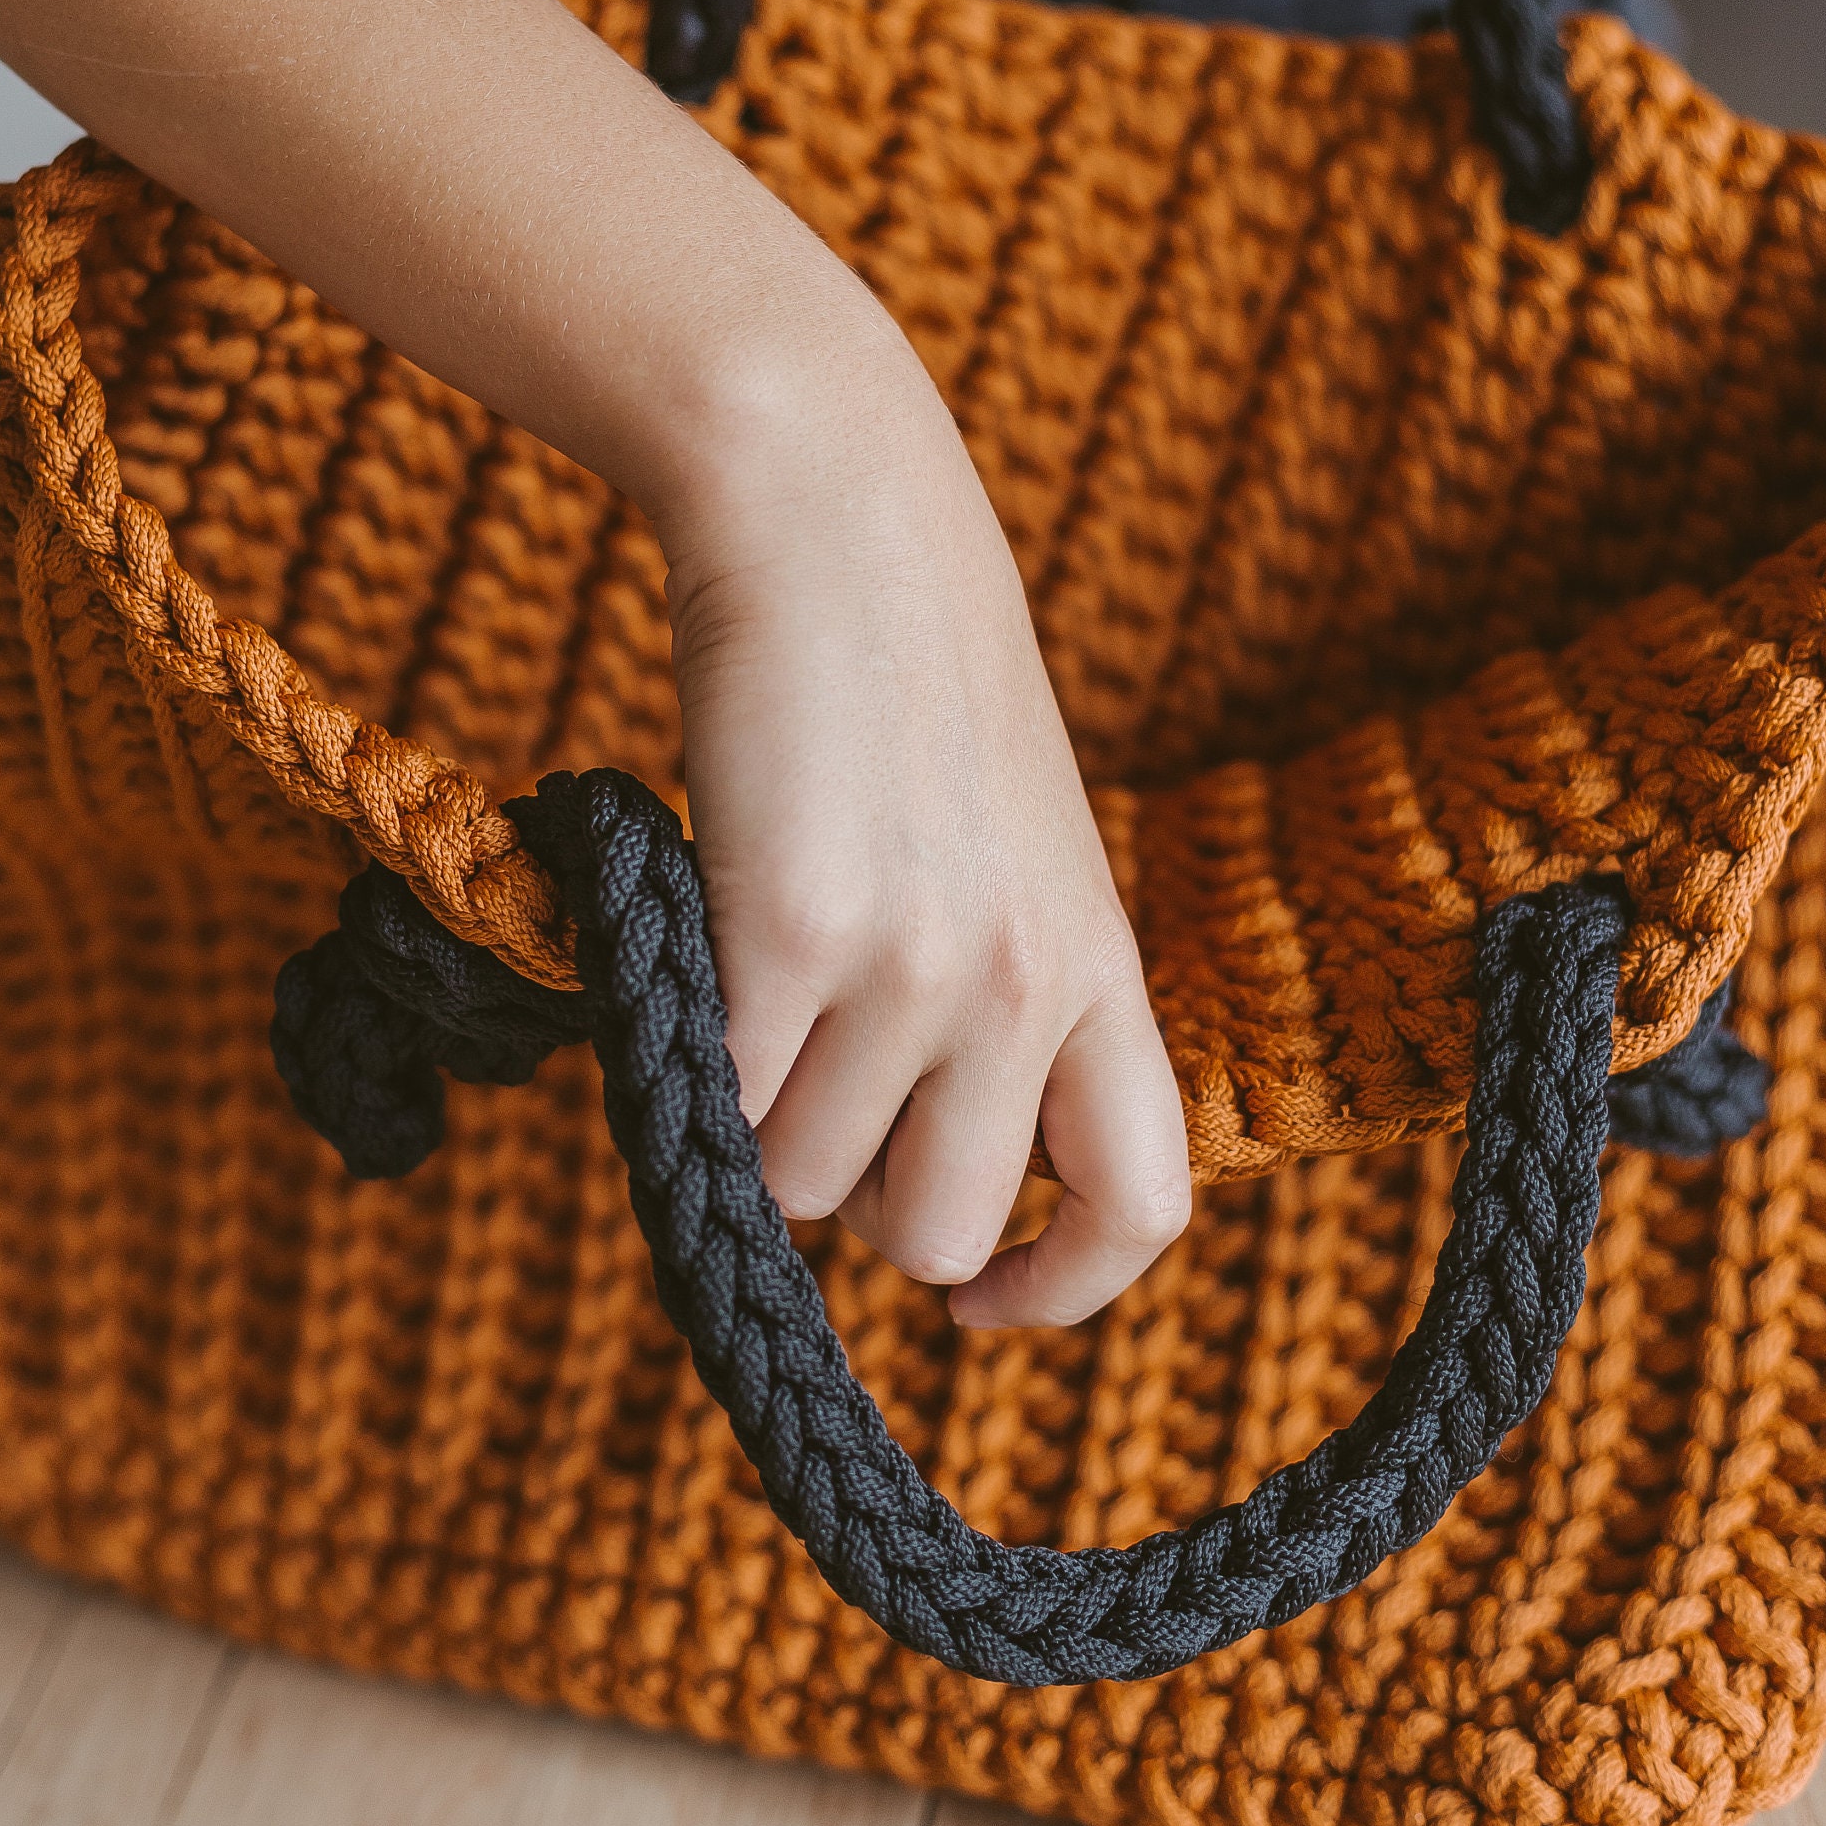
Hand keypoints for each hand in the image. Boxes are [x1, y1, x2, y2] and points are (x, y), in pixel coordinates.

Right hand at [660, 366, 1188, 1328]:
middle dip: (856, 1199)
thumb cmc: (902, 679)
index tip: (983, 1306)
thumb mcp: (1013, 846)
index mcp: (1098, 964)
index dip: (1063, 1290)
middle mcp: (1025, 985)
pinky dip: (682, 1056)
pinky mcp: (788, 932)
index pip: (1143, 1203)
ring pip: (800, 1184)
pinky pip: (716, 1098)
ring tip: (748, 972)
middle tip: (811, 1082)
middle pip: (938, 1235)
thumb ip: (1000, 994)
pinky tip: (693, 949)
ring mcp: (913, 966)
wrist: (832, 519)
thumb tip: (888, 1166)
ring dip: (750, 1115)